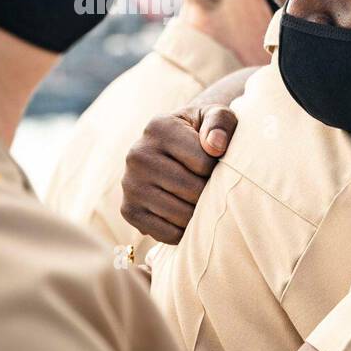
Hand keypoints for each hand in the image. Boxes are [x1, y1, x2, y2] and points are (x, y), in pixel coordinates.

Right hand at [120, 103, 237, 243]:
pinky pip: (167, 234)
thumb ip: (221, 123)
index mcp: (158, 127)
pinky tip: (187, 214)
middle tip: (212, 184)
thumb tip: (215, 147)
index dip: (220, 166)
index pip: (204, 162)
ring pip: (182, 214)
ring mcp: (129, 184)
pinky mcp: (128, 211)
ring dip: (200, 212)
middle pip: (193, 190)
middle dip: (211, 191)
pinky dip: (184, 231)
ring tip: (201, 198)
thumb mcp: (217, 117)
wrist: (178, 148)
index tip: (216, 159)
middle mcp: (137, 154)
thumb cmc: (204, 132)